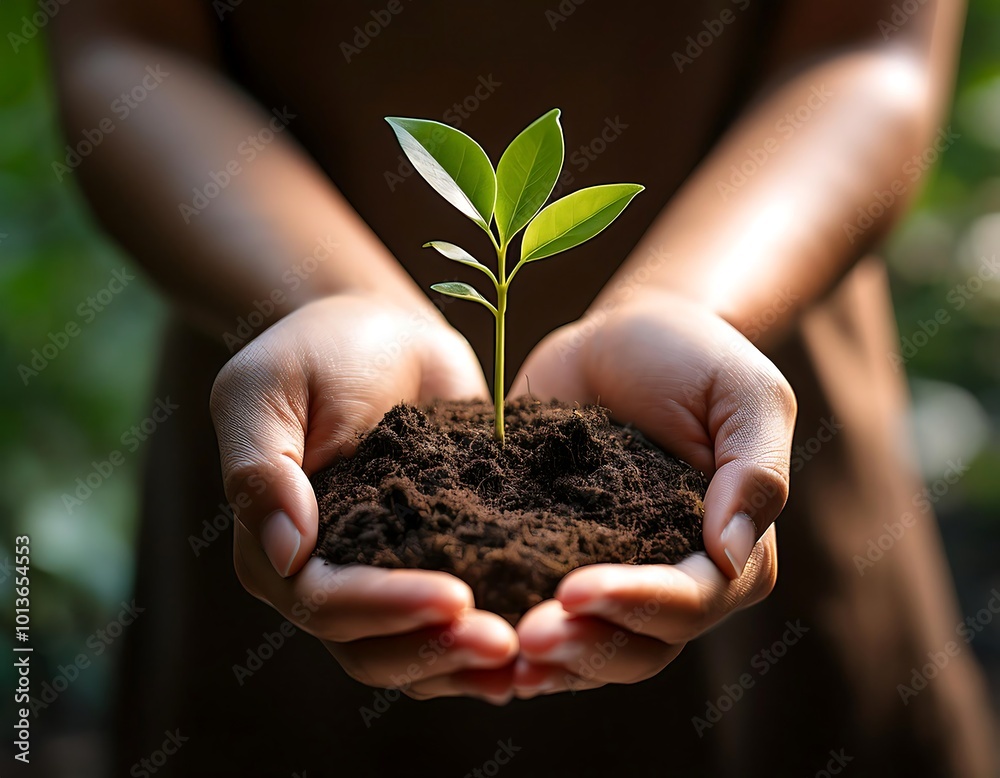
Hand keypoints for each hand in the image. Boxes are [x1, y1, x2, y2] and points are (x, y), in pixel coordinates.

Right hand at [210, 294, 517, 703]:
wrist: (384, 335)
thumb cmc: (319, 350)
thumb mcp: (269, 389)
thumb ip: (262, 466)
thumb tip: (285, 551)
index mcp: (276, 548)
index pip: (325, 601)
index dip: (387, 607)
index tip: (454, 596)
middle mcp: (328, 578)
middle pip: (372, 649)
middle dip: (437, 650)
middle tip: (506, 643)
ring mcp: (386, 578)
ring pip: (416, 654)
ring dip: (468, 664)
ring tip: (532, 659)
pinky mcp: (439, 564)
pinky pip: (456, 624)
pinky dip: (491, 642)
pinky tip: (541, 649)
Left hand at [507, 291, 795, 696]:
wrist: (620, 337)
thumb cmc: (693, 357)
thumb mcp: (745, 394)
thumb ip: (755, 472)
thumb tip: (732, 556)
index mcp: (728, 550)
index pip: (691, 601)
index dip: (636, 604)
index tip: (574, 590)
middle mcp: (671, 577)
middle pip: (639, 645)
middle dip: (586, 647)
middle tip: (527, 638)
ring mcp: (612, 574)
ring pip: (592, 649)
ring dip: (552, 661)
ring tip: (504, 653)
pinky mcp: (556, 558)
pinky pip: (541, 613)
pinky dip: (514, 635)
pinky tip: (471, 640)